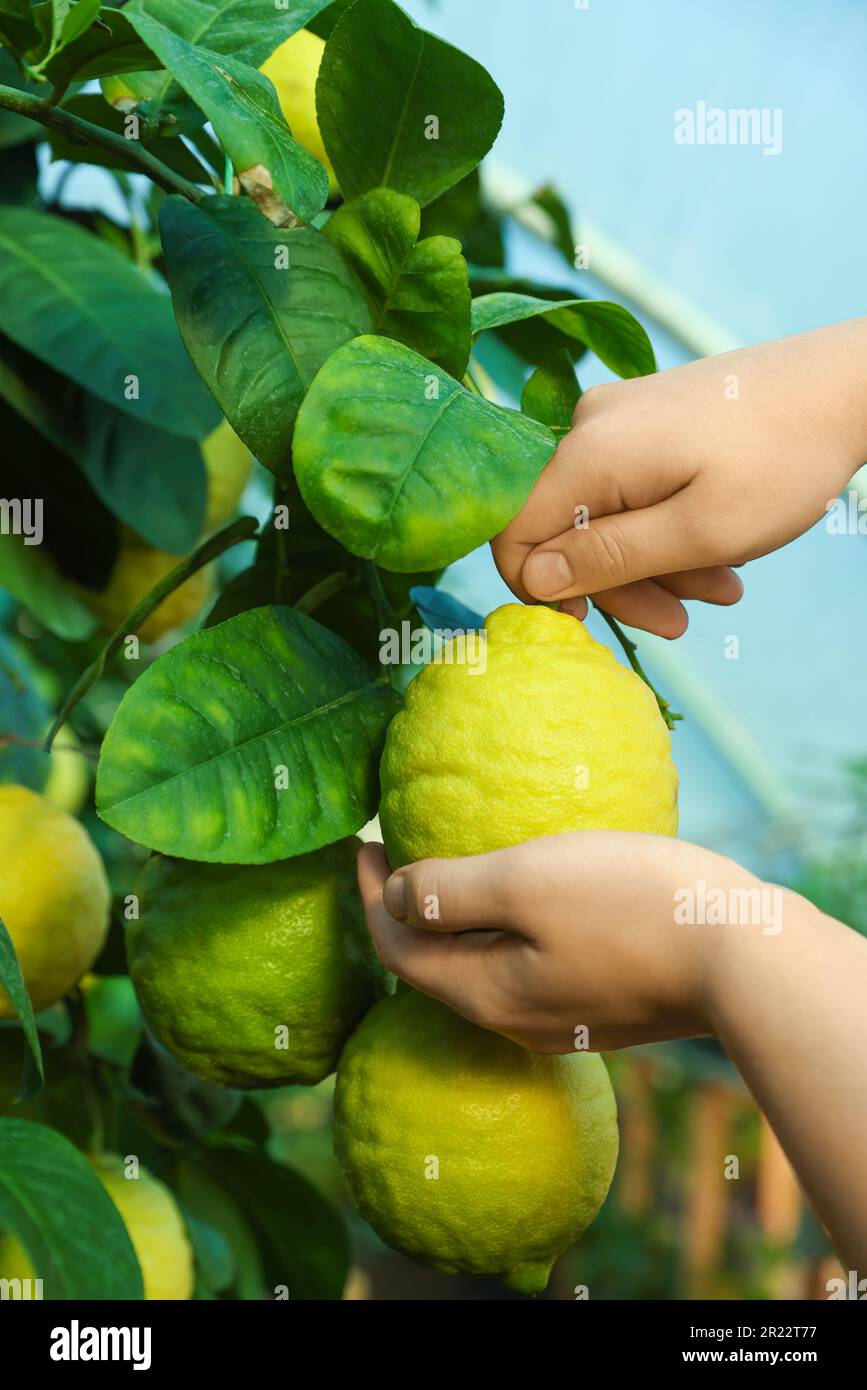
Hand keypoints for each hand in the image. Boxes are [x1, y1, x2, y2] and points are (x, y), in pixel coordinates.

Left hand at [359, 835, 866, 1266]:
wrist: (744, 959)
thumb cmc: (629, 907)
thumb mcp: (526, 883)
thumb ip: (449, 893)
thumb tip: (392, 897)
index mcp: (484, 993)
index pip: (398, 950)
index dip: (370, 897)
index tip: (363, 843)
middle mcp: (516, 1020)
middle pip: (437, 967)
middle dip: (409, 913)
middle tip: (399, 853)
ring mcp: (564, 1019)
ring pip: (486, 970)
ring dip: (459, 922)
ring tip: (458, 869)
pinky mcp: (605, 1006)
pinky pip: (533, 967)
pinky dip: (508, 930)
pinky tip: (532, 896)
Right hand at [493, 320, 866, 636]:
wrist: (846, 386)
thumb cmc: (780, 462)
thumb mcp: (697, 532)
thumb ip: (608, 559)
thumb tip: (534, 580)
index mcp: (588, 452)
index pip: (513, 531)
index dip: (539, 589)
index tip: (589, 625)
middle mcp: (589, 426)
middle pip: (565, 529)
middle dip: (619, 585)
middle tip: (680, 625)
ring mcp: (619, 419)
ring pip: (606, 516)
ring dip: (656, 565)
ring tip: (723, 591)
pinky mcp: (647, 419)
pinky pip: (634, 491)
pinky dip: (669, 532)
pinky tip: (719, 558)